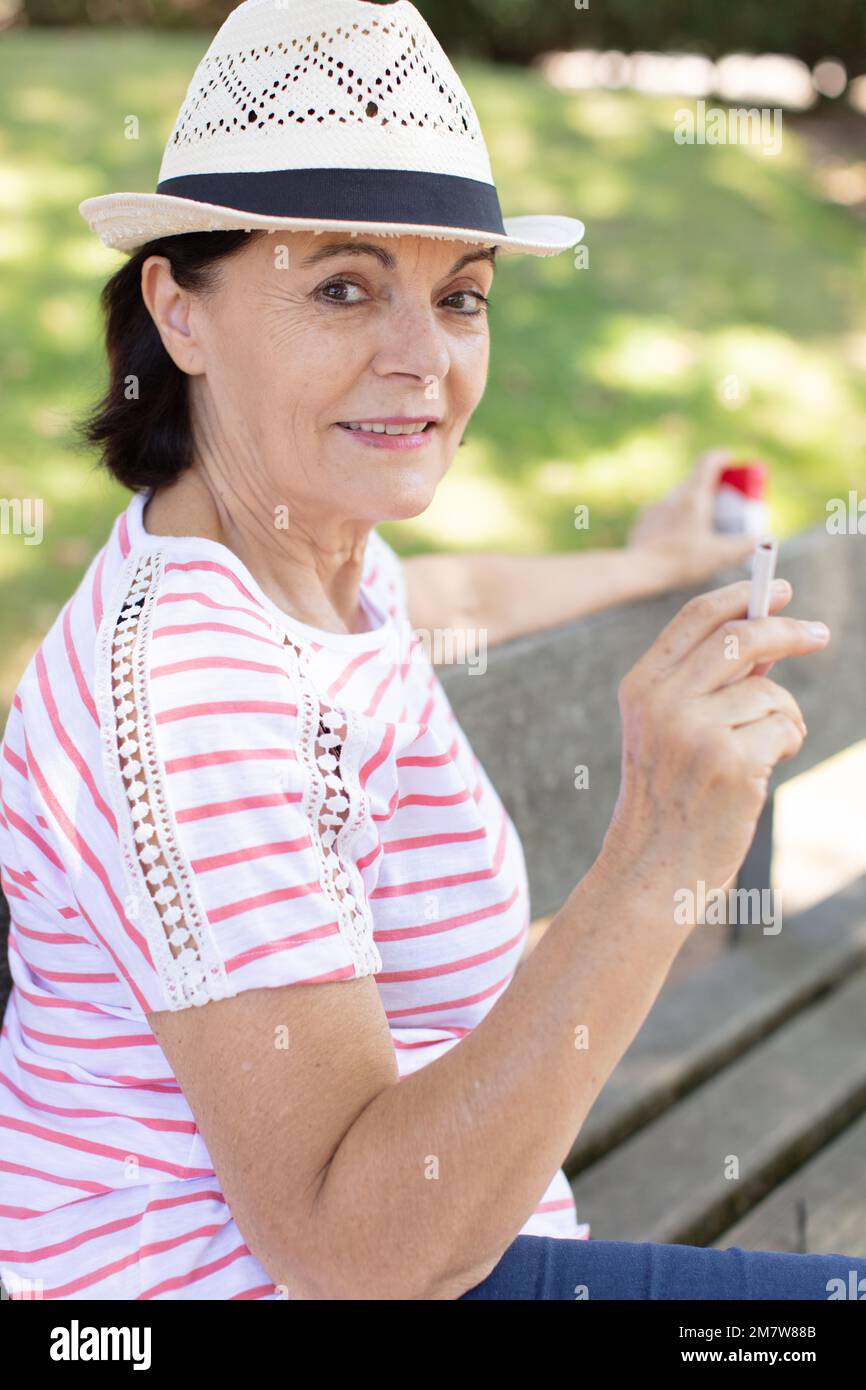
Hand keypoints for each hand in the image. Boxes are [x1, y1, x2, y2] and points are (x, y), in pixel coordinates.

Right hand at [600, 577, 829, 901]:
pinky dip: (786, 745)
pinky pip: (784, 728)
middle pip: (742, 637)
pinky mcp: (731, 761)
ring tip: (765, 751)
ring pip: (770, 692)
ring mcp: (696, 730)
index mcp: (642, 686)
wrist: (653, 865)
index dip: (744, 596)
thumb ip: (708, 682)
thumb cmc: (669, 797)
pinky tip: (759, 773)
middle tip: (819, 633)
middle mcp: (664, 702)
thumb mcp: (667, 730)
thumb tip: (767, 635)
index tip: (780, 590)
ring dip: (785, 717)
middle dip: (789, 630)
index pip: (697, 618)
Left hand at [626, 449, 761, 586]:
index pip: (708, 462)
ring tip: (702, 528)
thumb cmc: (681, 561)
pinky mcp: (643, 522)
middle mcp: (672, 497)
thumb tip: (764, 539)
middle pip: (695, 482)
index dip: (721, 458)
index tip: (729, 460)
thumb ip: (747, 545)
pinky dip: (674, 522)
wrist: (639, 571)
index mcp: (694, 496)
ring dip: (692, 507)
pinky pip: (663, 515)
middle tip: (724, 506)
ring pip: (678, 500)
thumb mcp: (722, 555)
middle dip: (712, 490)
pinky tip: (678, 541)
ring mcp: (655, 508)